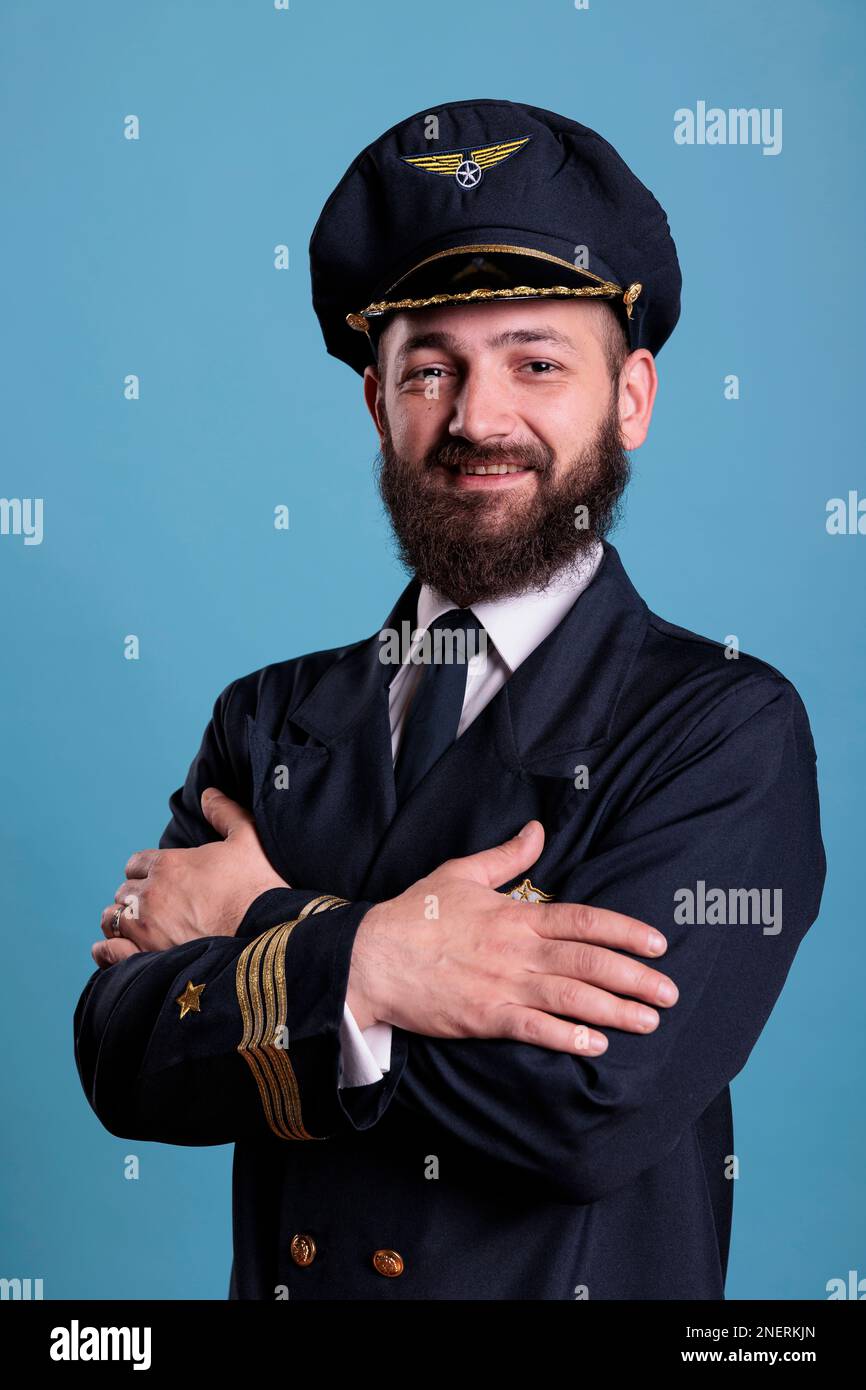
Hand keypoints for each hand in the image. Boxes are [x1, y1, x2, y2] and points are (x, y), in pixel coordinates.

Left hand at [92, 787, 287, 966]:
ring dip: (122, 921)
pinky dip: (108, 951)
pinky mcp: (146, 958)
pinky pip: (108, 952)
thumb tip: (209, 792)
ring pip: (111, 919)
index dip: (147, 871)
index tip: (162, 881)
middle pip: (123, 892)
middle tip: (158, 908)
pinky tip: (116, 951)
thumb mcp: (247, 838)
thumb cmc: (259, 887)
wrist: (268, 934)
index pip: (136, 864)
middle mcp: (149, 895)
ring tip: (139, 928)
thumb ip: (224, 813)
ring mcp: (144, 929)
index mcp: (168, 865)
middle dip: (136, 897)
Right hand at [346, 820, 678, 1054]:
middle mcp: (516, 949)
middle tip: (670, 993)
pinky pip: (532, 1028)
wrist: (369, 957)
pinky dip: (565, 1036)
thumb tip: (538, 830)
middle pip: (588, 961)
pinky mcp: (482, 1017)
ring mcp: (501, 984)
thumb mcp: (460, 872)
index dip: (625, 931)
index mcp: (515, 914)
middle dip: (634, 978)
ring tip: (649, 1022)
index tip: (658, 943)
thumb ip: (507, 856)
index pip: (584, 920)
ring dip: (613, 1010)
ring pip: (569, 996)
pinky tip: (594, 1045)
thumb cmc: (414, 914)